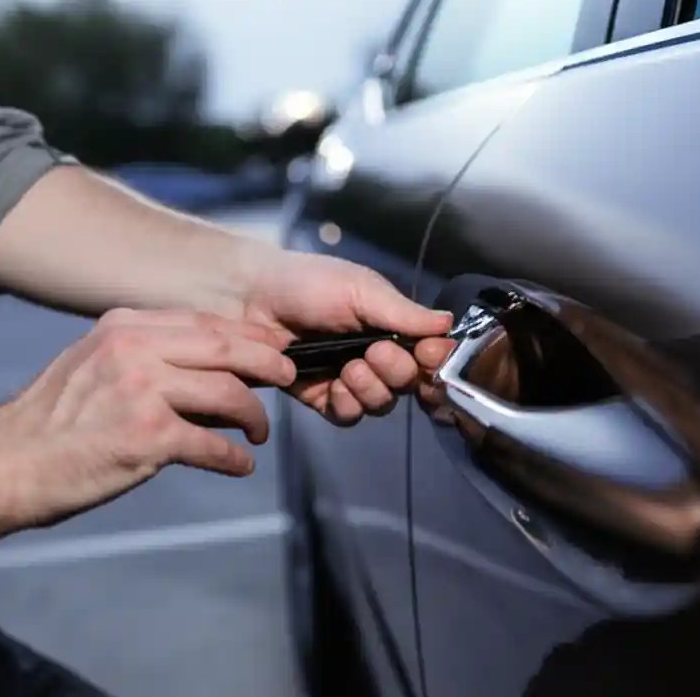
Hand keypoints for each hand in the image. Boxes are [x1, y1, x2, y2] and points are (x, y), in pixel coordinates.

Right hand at [0, 308, 295, 527]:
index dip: (248, 335)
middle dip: (267, 362)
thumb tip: (206, 367)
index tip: (272, 347)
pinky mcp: (147, 437)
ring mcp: (142, 392)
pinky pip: (212, 444)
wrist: (7, 465)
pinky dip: (233, 457)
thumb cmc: (52, 422)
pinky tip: (239, 465)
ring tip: (259, 432)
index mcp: (124, 327)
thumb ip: (144, 354)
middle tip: (288, 376)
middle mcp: (135, 351)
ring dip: (253, 416)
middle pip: (226, 348)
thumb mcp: (93, 363)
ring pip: (228, 393)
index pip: (204, 322)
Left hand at [240, 251, 453, 423]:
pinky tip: (335, 386)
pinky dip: (347, 405)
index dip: (435, 360)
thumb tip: (448, 323)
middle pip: (408, 385)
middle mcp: (375, 356)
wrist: (250, 298)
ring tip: (350, 369)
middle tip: (374, 352)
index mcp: (391, 326)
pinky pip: (347, 416)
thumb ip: (403, 312)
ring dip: (371, 390)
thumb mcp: (361, 289)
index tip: (428, 352)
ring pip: (380, 404)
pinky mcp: (320, 397)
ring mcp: (348, 379)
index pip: (428, 354)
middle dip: (397, 372)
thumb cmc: (307, 283)